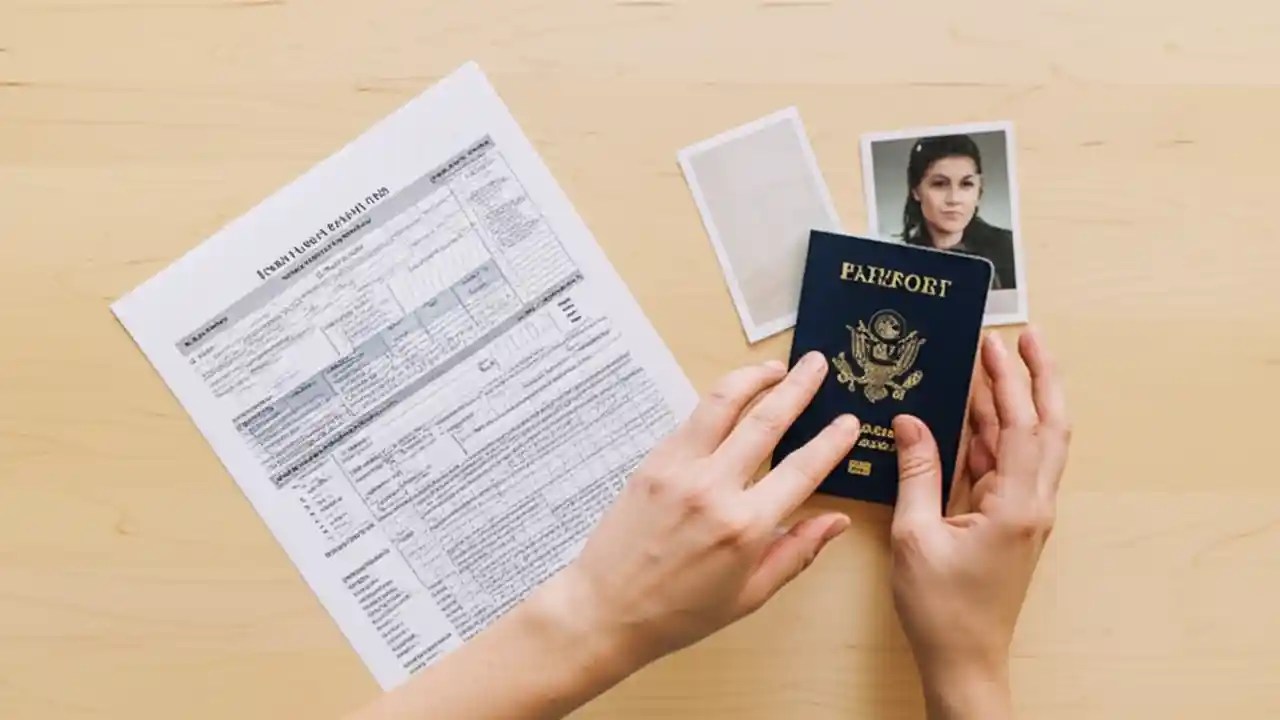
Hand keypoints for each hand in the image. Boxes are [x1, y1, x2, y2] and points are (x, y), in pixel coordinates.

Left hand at [543, 351, 860, 672]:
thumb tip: (836, 521)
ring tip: (775, 367)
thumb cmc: (679, 612)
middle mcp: (714, 489)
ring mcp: (679, 470)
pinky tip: (734, 399)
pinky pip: (692, 421)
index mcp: (745, 527)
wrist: (606, 608)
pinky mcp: (653, 462)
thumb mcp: (750, 595)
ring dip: (753, 378)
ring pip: (722, 404)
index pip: (801, 470)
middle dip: (797, 387)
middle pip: (766, 421)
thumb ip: (796, 552)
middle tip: (816, 364)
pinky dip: (717, 402)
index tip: (850, 421)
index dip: (831, 442)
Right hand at [888, 328, 1070, 718]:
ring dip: (1014, 404)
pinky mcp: (1012, 523)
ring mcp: (1026, 514)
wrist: (964, 661)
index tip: (996, 343)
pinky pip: (1009, 467)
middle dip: (1037, 378)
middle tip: (1021, 337)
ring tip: (989, 367)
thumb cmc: (941, 609)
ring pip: (1031, 444)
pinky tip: (972, 418)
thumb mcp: (914, 535)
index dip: (1011, 381)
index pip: (1023, 426)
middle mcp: (1033, 505)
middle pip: (1048, 426)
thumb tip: (910, 420)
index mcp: (1017, 507)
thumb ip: (916, 472)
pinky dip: (995, 437)